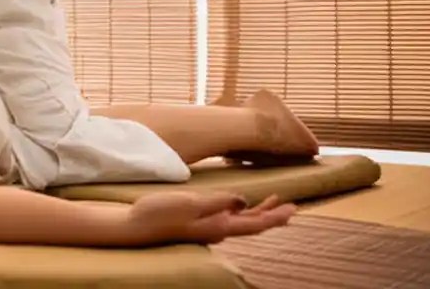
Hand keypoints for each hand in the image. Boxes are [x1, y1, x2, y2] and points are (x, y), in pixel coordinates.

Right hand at [127, 191, 294, 244]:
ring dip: (260, 211)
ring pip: (242, 220)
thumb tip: (244, 200)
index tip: (294, 208)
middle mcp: (218, 229)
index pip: (256, 223)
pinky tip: (241, 204)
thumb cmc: (160, 213)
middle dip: (273, 215)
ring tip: (275, 203)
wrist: (135, 225)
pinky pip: (227, 216)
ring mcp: (208, 226)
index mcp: (220, 226)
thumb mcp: (191, 203)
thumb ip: (220, 201)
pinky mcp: (198, 221)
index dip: (276, 216)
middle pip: (253, 223)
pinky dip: (241, 209)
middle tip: (293, 207)